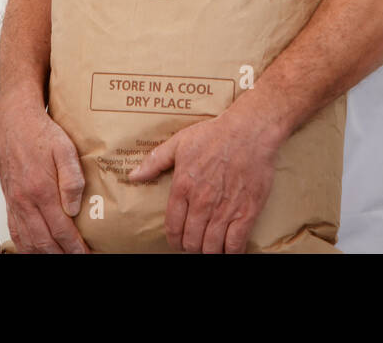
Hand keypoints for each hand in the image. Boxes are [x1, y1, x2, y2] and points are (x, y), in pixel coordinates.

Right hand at [0, 85, 90, 253]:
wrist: (12, 119)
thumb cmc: (40, 131)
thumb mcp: (65, 148)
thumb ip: (72, 179)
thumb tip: (75, 208)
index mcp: (40, 190)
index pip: (60, 229)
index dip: (74, 246)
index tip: (85, 253)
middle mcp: (24, 200)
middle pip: (43, 241)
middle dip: (61, 254)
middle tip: (77, 257)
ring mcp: (14, 202)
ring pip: (27, 240)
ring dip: (43, 253)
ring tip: (59, 256)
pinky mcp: (8, 199)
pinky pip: (14, 230)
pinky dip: (25, 245)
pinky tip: (35, 248)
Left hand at [127, 104, 281, 253]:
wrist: (249, 131)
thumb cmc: (214, 134)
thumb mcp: (179, 142)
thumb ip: (155, 161)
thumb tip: (133, 176)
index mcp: (183, 187)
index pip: (173, 227)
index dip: (174, 240)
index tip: (178, 241)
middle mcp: (202, 202)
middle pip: (191, 241)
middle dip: (191, 246)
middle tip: (196, 242)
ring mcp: (225, 209)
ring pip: (211, 247)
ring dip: (209, 251)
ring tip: (211, 246)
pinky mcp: (247, 211)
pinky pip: (235, 244)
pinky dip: (230, 252)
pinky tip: (229, 248)